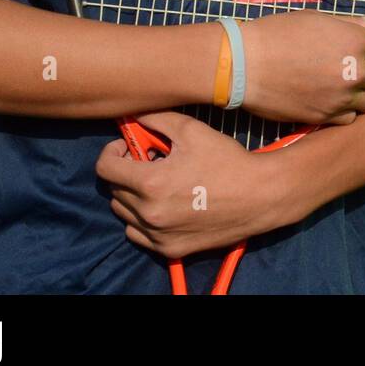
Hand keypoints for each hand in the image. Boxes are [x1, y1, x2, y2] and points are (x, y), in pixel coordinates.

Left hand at [97, 111, 308, 259]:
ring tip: (157, 182)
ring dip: (131, 195)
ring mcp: (158, 236)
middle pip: (113, 189)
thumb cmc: (227, 160)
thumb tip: (132, 115)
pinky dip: (141, 219)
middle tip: (149, 160)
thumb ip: (156, 120)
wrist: (259, 196)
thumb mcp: (192, 130)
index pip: (105, 168)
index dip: (112, 152)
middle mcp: (149, 214)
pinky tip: (163, 205)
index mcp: (151, 183)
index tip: (128, 146)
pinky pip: (137, 234)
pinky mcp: (169, 249)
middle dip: (126, 170)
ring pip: (123, 214)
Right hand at [239, 11, 364, 123]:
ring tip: (343, 87)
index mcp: (356, 41)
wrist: (245, 63)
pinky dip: (344, 112)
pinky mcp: (325, 117)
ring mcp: (341, 97)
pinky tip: (330, 100)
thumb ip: (351, 24)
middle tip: (357, 71)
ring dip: (362, 95)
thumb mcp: (317, 19)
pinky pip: (350, 119)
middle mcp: (355, 71)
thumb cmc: (279, 33)